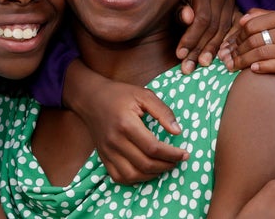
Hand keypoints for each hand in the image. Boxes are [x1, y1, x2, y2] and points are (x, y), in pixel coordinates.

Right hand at [65, 63, 188, 183]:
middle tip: (178, 161)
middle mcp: (115, 141)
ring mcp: (107, 152)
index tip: (184, 153)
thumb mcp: (144, 94)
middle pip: (145, 164)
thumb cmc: (119, 94)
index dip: (172, 154)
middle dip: (166, 165)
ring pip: (132, 175)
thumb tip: (178, 132)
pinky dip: (135, 179)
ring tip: (164, 166)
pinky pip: (119, 177)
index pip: (153, 148)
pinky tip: (146, 171)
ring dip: (152, 175)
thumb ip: (163, 112)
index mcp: (126, 124)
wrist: (91, 98)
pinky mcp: (103, 157)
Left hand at [176, 0, 240, 73]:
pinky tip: (220, 58)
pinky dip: (228, 46)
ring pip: (224, 30)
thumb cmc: (180, 4)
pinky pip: (236, 32)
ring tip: (202, 64)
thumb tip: (188, 17)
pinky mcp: (239, 11)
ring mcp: (232, 1)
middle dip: (200, 48)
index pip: (201, 17)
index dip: (191, 38)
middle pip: (213, 25)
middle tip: (189, 66)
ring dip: (212, 50)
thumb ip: (179, 12)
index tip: (180, 55)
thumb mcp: (174, 6)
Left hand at [220, 9, 274, 82]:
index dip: (238, 36)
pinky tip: (253, 70)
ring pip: (262, 53)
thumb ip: (263, 16)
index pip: (252, 24)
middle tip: (228, 58)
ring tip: (234, 66)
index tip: (231, 44)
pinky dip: (262, 68)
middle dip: (237, 50)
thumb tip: (242, 19)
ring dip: (244, 61)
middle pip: (255, 40)